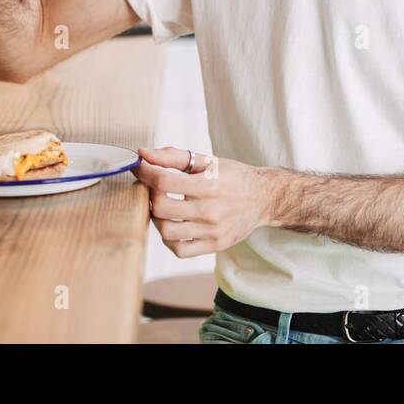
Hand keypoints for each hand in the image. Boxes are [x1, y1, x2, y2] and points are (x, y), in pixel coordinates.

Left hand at [131, 146, 274, 257]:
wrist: (263, 198)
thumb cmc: (232, 176)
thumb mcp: (207, 161)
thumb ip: (173, 156)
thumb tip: (143, 154)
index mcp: (208, 184)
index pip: (163, 181)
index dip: (144, 173)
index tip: (140, 168)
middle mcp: (210, 210)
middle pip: (160, 208)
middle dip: (150, 196)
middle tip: (155, 190)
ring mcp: (212, 231)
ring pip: (166, 232)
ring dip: (158, 219)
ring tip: (164, 209)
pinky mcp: (215, 245)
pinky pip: (180, 250)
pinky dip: (170, 239)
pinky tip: (174, 225)